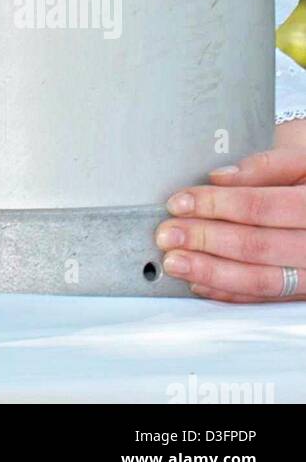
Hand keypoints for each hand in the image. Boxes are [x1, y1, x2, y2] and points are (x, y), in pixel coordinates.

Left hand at [154, 147, 305, 301]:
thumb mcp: (296, 162)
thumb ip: (263, 167)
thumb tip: (219, 178)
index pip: (260, 207)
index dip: (215, 205)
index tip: (179, 203)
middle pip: (256, 247)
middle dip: (205, 240)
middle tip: (168, 235)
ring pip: (260, 280)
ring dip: (211, 272)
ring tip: (175, 262)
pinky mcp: (301, 292)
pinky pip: (262, 299)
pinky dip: (228, 292)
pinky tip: (199, 282)